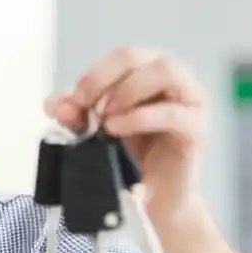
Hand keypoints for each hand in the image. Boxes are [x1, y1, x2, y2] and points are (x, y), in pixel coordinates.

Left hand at [43, 47, 209, 222]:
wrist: (155, 197)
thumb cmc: (131, 154)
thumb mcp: (95, 130)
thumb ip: (75, 115)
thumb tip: (54, 103)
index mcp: (151, 70)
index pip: (122, 55)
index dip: (94, 73)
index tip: (75, 100)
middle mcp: (175, 78)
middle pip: (138, 56)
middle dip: (103, 79)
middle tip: (84, 105)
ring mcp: (191, 101)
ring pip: (165, 72)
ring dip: (127, 90)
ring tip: (106, 118)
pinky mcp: (197, 130)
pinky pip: (172, 113)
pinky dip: (139, 117)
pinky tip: (116, 129)